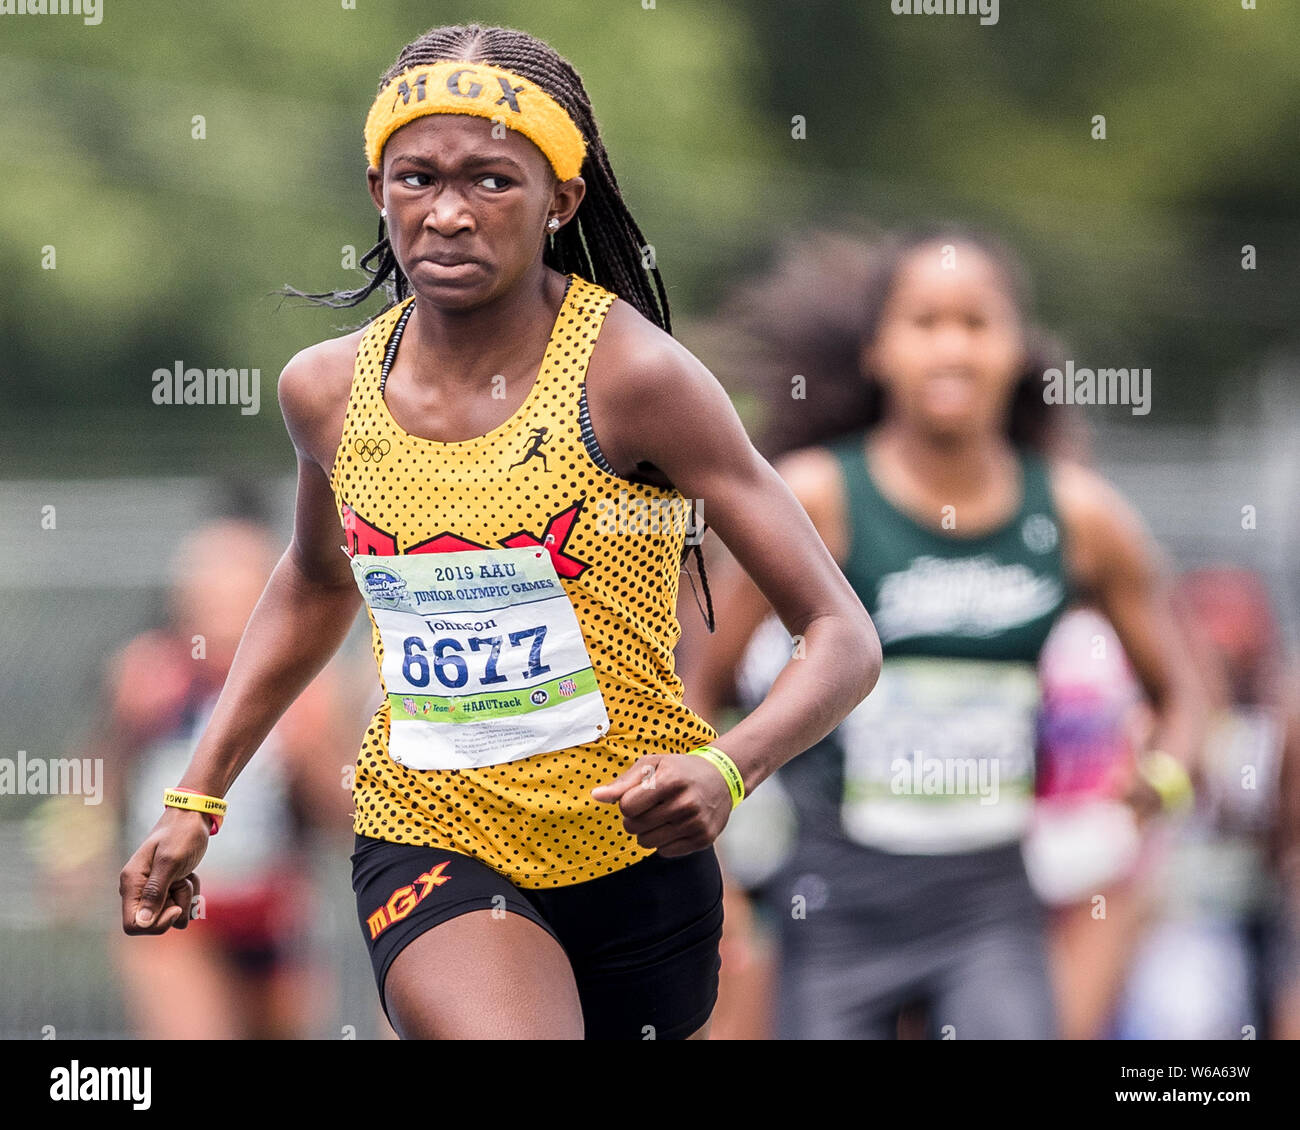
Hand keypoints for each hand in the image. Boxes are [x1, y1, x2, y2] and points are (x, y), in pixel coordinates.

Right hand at [119, 808, 209, 933]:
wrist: (192, 817)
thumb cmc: (181, 834)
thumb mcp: (170, 861)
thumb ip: (155, 892)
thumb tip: (141, 923)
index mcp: (131, 883)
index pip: (133, 925)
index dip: (156, 924)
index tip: (176, 908)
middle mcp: (138, 890)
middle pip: (154, 923)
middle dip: (176, 906)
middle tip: (182, 880)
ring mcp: (153, 890)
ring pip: (173, 915)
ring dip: (186, 896)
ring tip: (187, 874)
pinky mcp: (168, 888)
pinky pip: (182, 906)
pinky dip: (191, 892)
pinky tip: (190, 875)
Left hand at [591, 753, 733, 856]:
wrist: (722, 777)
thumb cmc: (679, 770)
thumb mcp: (652, 764)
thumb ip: (623, 783)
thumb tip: (596, 796)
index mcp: (670, 780)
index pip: (626, 806)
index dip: (627, 802)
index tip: (640, 795)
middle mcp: (685, 803)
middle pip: (634, 827)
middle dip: (635, 818)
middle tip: (651, 806)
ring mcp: (696, 823)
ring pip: (646, 843)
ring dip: (647, 832)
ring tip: (662, 816)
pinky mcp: (703, 839)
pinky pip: (665, 852)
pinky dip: (664, 842)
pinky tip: (676, 825)